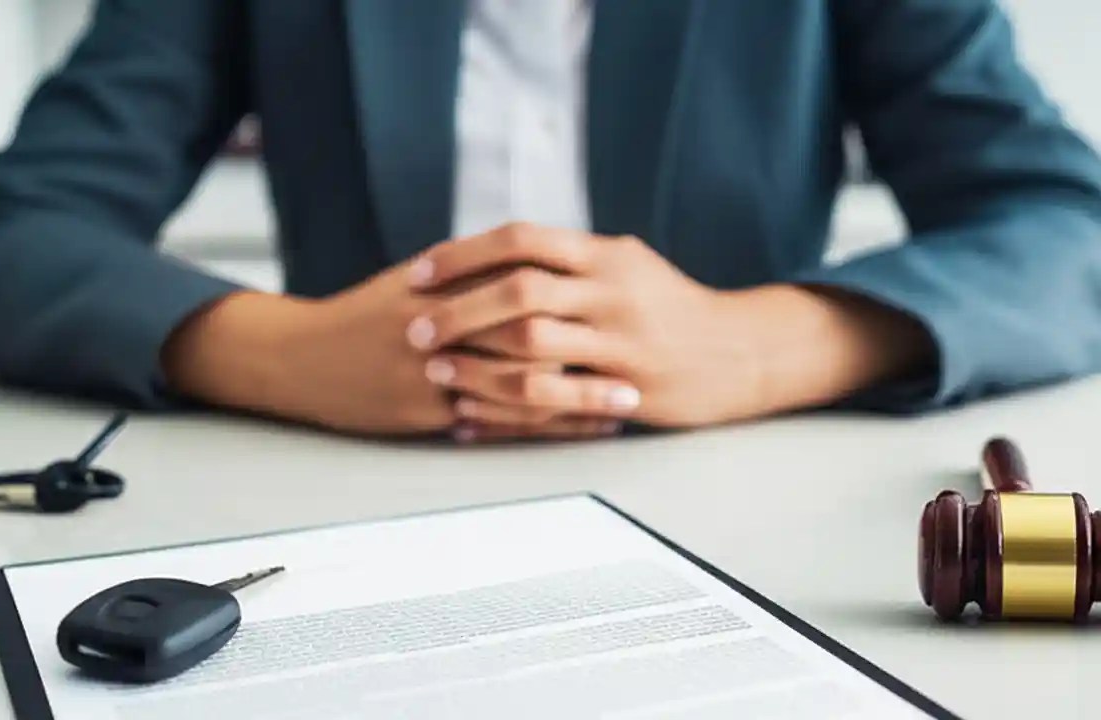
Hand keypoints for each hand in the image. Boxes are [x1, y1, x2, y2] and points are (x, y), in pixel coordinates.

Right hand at [161, 258, 623, 438]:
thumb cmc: (366, 315)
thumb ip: (474, 271)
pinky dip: (533, 429)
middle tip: (643, 370)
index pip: (527, 292)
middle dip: (593, 360)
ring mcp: (430, 371)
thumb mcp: (417, 281)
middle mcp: (442, 325)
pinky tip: (567, 432)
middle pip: (534, 342)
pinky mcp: (419, 410)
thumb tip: (536, 258)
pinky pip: (487, 422)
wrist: (302, 356)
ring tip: (620, 407)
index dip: (581, 309)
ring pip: (518, 388)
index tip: (625, 319)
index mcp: (447, 285)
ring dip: (575, 402)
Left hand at [406, 223, 931, 426]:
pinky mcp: (625, 384)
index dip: (464, 254)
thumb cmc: (672, 308)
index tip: (418, 272)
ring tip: (433, 368)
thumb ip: (570, 259)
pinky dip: (503, 405)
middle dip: (458, 307)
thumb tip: (504, 250)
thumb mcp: (627, 266)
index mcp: (604, 253)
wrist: (741, 352)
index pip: (522, 238)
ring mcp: (620, 338)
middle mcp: (611, 288)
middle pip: (519, 287)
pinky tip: (469, 416)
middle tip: (414, 328)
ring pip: (532, 341)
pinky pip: (552, 395)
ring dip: (474, 356)